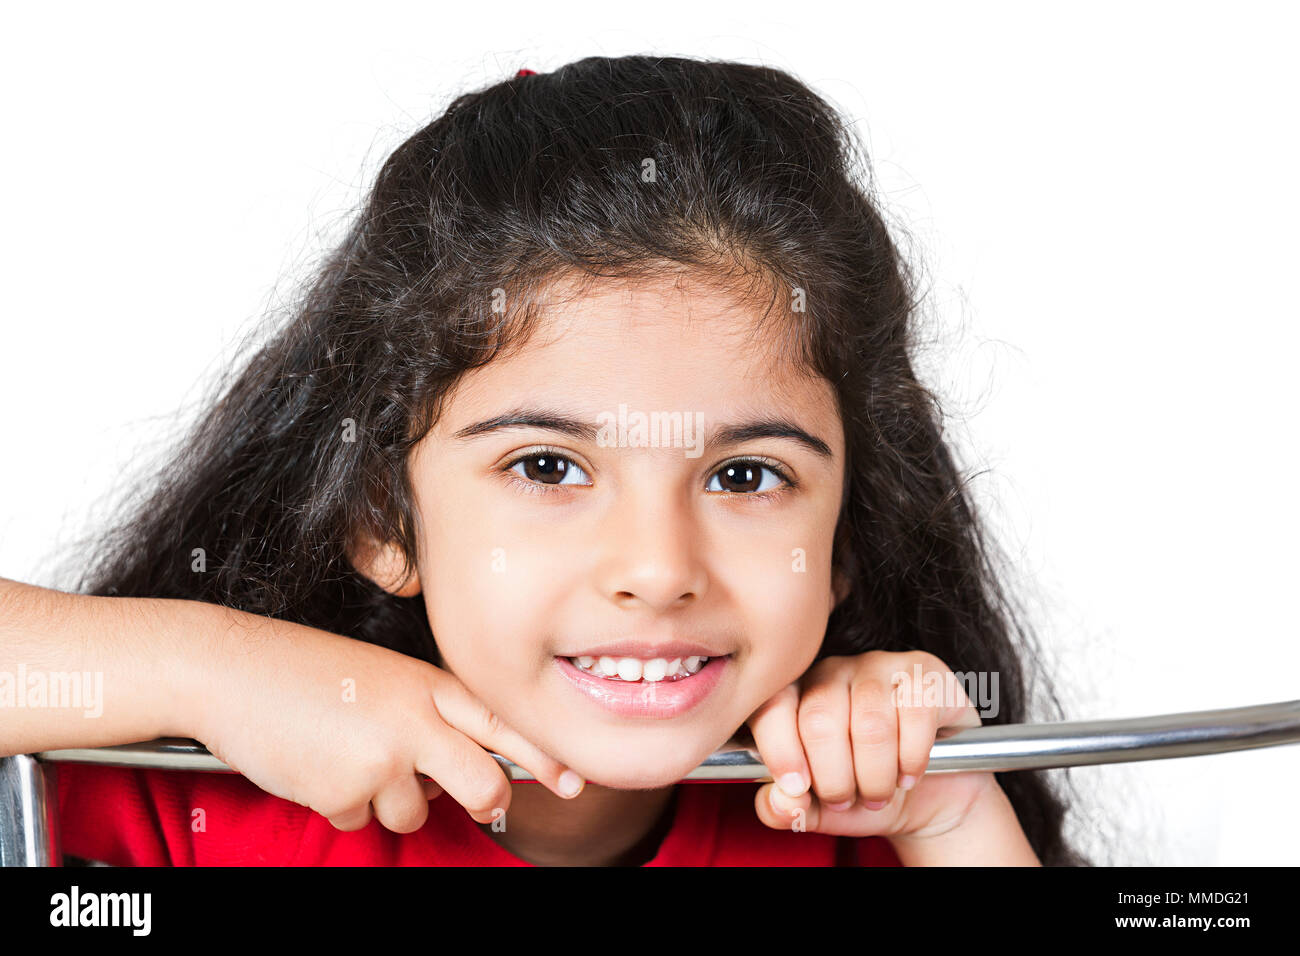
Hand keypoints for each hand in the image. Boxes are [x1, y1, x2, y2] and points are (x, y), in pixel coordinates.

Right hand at [193, 612, 583, 833]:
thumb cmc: (302, 671)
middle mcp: (413, 718)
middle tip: (481, 801)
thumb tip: (458, 764)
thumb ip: (425, 713)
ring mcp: (381, 754)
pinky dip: (341, 804)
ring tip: (349, 754)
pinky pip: (359, 821)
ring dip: (388, 800)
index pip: (500, 722)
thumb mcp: (381, 676)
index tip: (574, 776)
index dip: (542, 753)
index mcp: (425, 683)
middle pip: (484, 781)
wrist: (229, 668)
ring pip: (416, 812)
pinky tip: (317, 764)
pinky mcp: (343, 789)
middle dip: (486, 800)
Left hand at [745, 650, 994, 839]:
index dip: (780, 750)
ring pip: (870, 724)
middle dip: (834, 779)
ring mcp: (879, 666)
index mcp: (796, 694)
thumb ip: (784, 809)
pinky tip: (909, 774)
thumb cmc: (863, 790)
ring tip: (879, 794)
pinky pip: (915, 716)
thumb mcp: (819, 810)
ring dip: (875, 778)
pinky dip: (912, 759)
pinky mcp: (924, 673)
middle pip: (820, 720)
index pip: (773, 706)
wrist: (930, 791)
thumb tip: (782, 803)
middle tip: (847, 800)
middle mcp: (833, 670)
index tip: (797, 788)